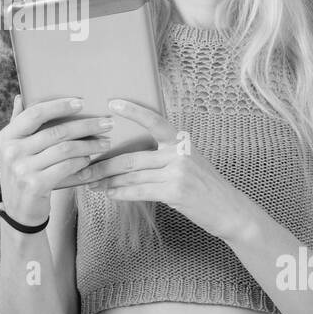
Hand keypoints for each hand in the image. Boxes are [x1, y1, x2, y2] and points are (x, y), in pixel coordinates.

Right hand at [0, 94, 114, 227]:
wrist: (18, 212)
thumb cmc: (22, 174)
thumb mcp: (13, 149)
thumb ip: (17, 123)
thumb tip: (22, 95)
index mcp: (6, 136)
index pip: (35, 113)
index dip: (59, 106)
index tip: (81, 103)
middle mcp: (12, 151)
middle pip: (57, 132)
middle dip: (86, 126)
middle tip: (107, 124)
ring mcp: (22, 169)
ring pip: (65, 149)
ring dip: (90, 145)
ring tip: (105, 142)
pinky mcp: (35, 185)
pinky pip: (67, 167)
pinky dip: (82, 162)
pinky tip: (91, 159)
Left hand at [75, 98, 247, 241]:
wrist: (230, 210)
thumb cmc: (206, 187)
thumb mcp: (190, 162)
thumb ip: (165, 155)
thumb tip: (128, 158)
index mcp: (181, 141)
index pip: (154, 120)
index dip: (133, 111)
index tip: (112, 103)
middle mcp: (179, 152)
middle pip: (131, 157)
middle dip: (103, 164)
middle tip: (82, 167)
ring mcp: (178, 172)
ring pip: (132, 175)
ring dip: (107, 181)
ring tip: (90, 183)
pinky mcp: (175, 191)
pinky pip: (140, 190)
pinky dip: (121, 193)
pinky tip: (109, 194)